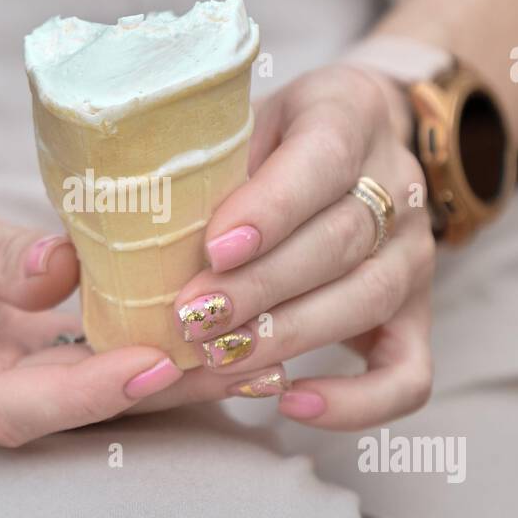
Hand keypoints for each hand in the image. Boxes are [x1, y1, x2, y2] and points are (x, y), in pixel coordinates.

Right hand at [0, 162, 284, 445]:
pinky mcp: (18, 362)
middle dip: (151, 392)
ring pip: (85, 398)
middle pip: (60, 413)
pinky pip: (87, 369)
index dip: (82, 394)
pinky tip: (214, 340)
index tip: (153, 362)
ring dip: (168, 382)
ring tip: (254, 356)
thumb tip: (67, 272)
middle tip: (239, 360)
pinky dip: (147, 356)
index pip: (1, 406)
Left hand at [172, 62, 435, 429]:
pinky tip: (292, 403)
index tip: (214, 247)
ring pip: (368, 299)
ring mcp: (416, 253)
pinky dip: (357, 400)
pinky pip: (408, 373)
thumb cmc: (272, 138)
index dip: (271, 208)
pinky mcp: (418, 314)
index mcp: (349, 113)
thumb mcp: (237, 120)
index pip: (322, 159)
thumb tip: (100, 224)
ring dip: (289, 335)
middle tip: (192, 317)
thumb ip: (196, 162)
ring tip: (220, 355)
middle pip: (341, 240)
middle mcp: (397, 184)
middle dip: (261, 287)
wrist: (358, 138)